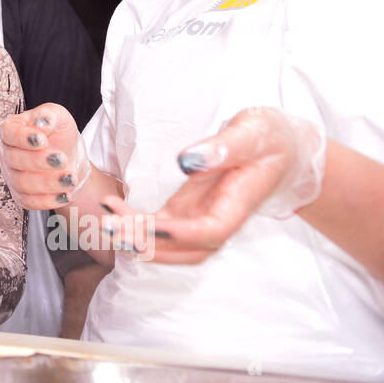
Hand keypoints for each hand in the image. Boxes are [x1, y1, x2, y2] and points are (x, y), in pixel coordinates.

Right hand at [0, 103, 89, 210]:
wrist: (70, 159)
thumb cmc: (59, 135)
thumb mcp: (59, 117)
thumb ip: (49, 115)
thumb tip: (42, 123)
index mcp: (11, 130)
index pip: (9, 133)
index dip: (23, 138)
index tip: (42, 140)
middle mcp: (7, 154)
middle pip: (14, 160)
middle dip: (39, 161)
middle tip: (62, 159)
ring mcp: (12, 176)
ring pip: (22, 183)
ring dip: (47, 183)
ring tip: (70, 178)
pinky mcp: (21, 195)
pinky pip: (28, 202)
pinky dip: (47, 200)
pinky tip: (64, 194)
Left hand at [100, 107, 325, 263]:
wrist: (279, 147)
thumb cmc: (269, 138)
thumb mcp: (252, 133)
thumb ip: (223, 148)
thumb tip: (187, 162)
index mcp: (238, 205)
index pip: (210, 233)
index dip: (179, 234)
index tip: (151, 224)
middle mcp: (217, 220)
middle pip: (183, 249)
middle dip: (146, 244)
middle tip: (111, 229)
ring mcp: (199, 218)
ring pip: (166, 243)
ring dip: (134, 238)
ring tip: (104, 221)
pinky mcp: (185, 211)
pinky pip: (156, 227)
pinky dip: (132, 222)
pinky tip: (111, 207)